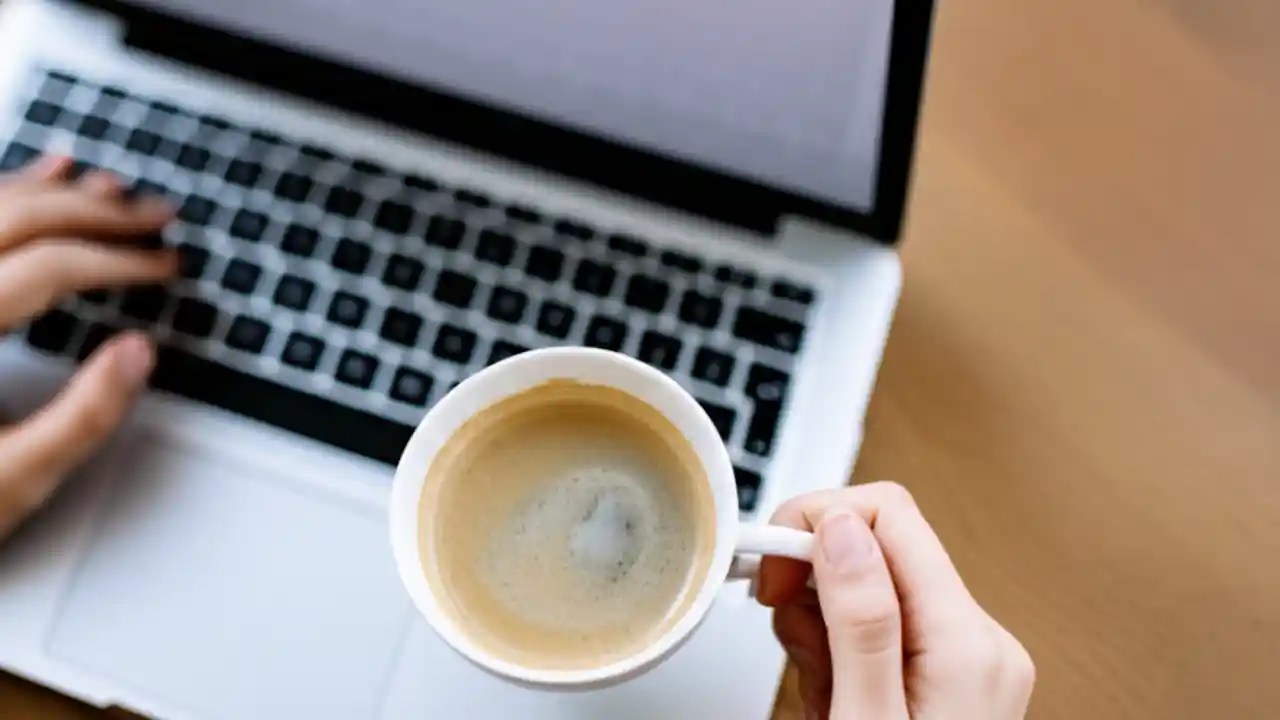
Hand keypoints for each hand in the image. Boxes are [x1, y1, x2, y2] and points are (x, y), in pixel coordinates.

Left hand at [0, 155, 175, 538]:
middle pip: (16, 219)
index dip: (120, 260)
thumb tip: (137, 354)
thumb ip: (80, 419)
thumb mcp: (8, 480)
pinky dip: (4, 191)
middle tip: (157, 217)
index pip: (49, 267)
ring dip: (52, 192)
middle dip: (97, 211)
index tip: (167, 265)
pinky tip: (37, 175)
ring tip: (113, 190)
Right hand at [758, 482, 1034, 719]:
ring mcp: (969, 657)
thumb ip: (860, 624)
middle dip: (813, 584)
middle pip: (876, 549)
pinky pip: (881, 628)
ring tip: (818, 692)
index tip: (770, 569)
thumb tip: (842, 525)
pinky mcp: (950, 674)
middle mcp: (980, 640)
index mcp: (967, 644)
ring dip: (823, 626)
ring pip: (871, 588)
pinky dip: (841, 653)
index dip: (815, 524)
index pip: (890, 513)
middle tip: (789, 640)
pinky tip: (836, 698)